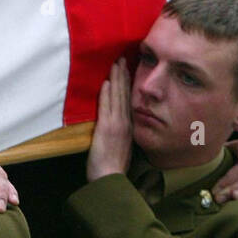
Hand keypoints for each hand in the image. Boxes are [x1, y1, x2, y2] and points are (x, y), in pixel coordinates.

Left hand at [87, 59, 132, 181]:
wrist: (110, 179)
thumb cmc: (113, 169)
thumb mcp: (123, 149)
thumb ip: (122, 136)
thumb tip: (119, 127)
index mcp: (130, 128)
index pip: (129, 101)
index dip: (129, 85)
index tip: (128, 70)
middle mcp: (126, 123)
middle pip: (126, 94)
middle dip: (124, 75)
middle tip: (122, 58)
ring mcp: (117, 125)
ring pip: (118, 97)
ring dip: (117, 79)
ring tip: (116, 63)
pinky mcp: (107, 128)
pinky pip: (107, 106)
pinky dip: (108, 93)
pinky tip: (108, 81)